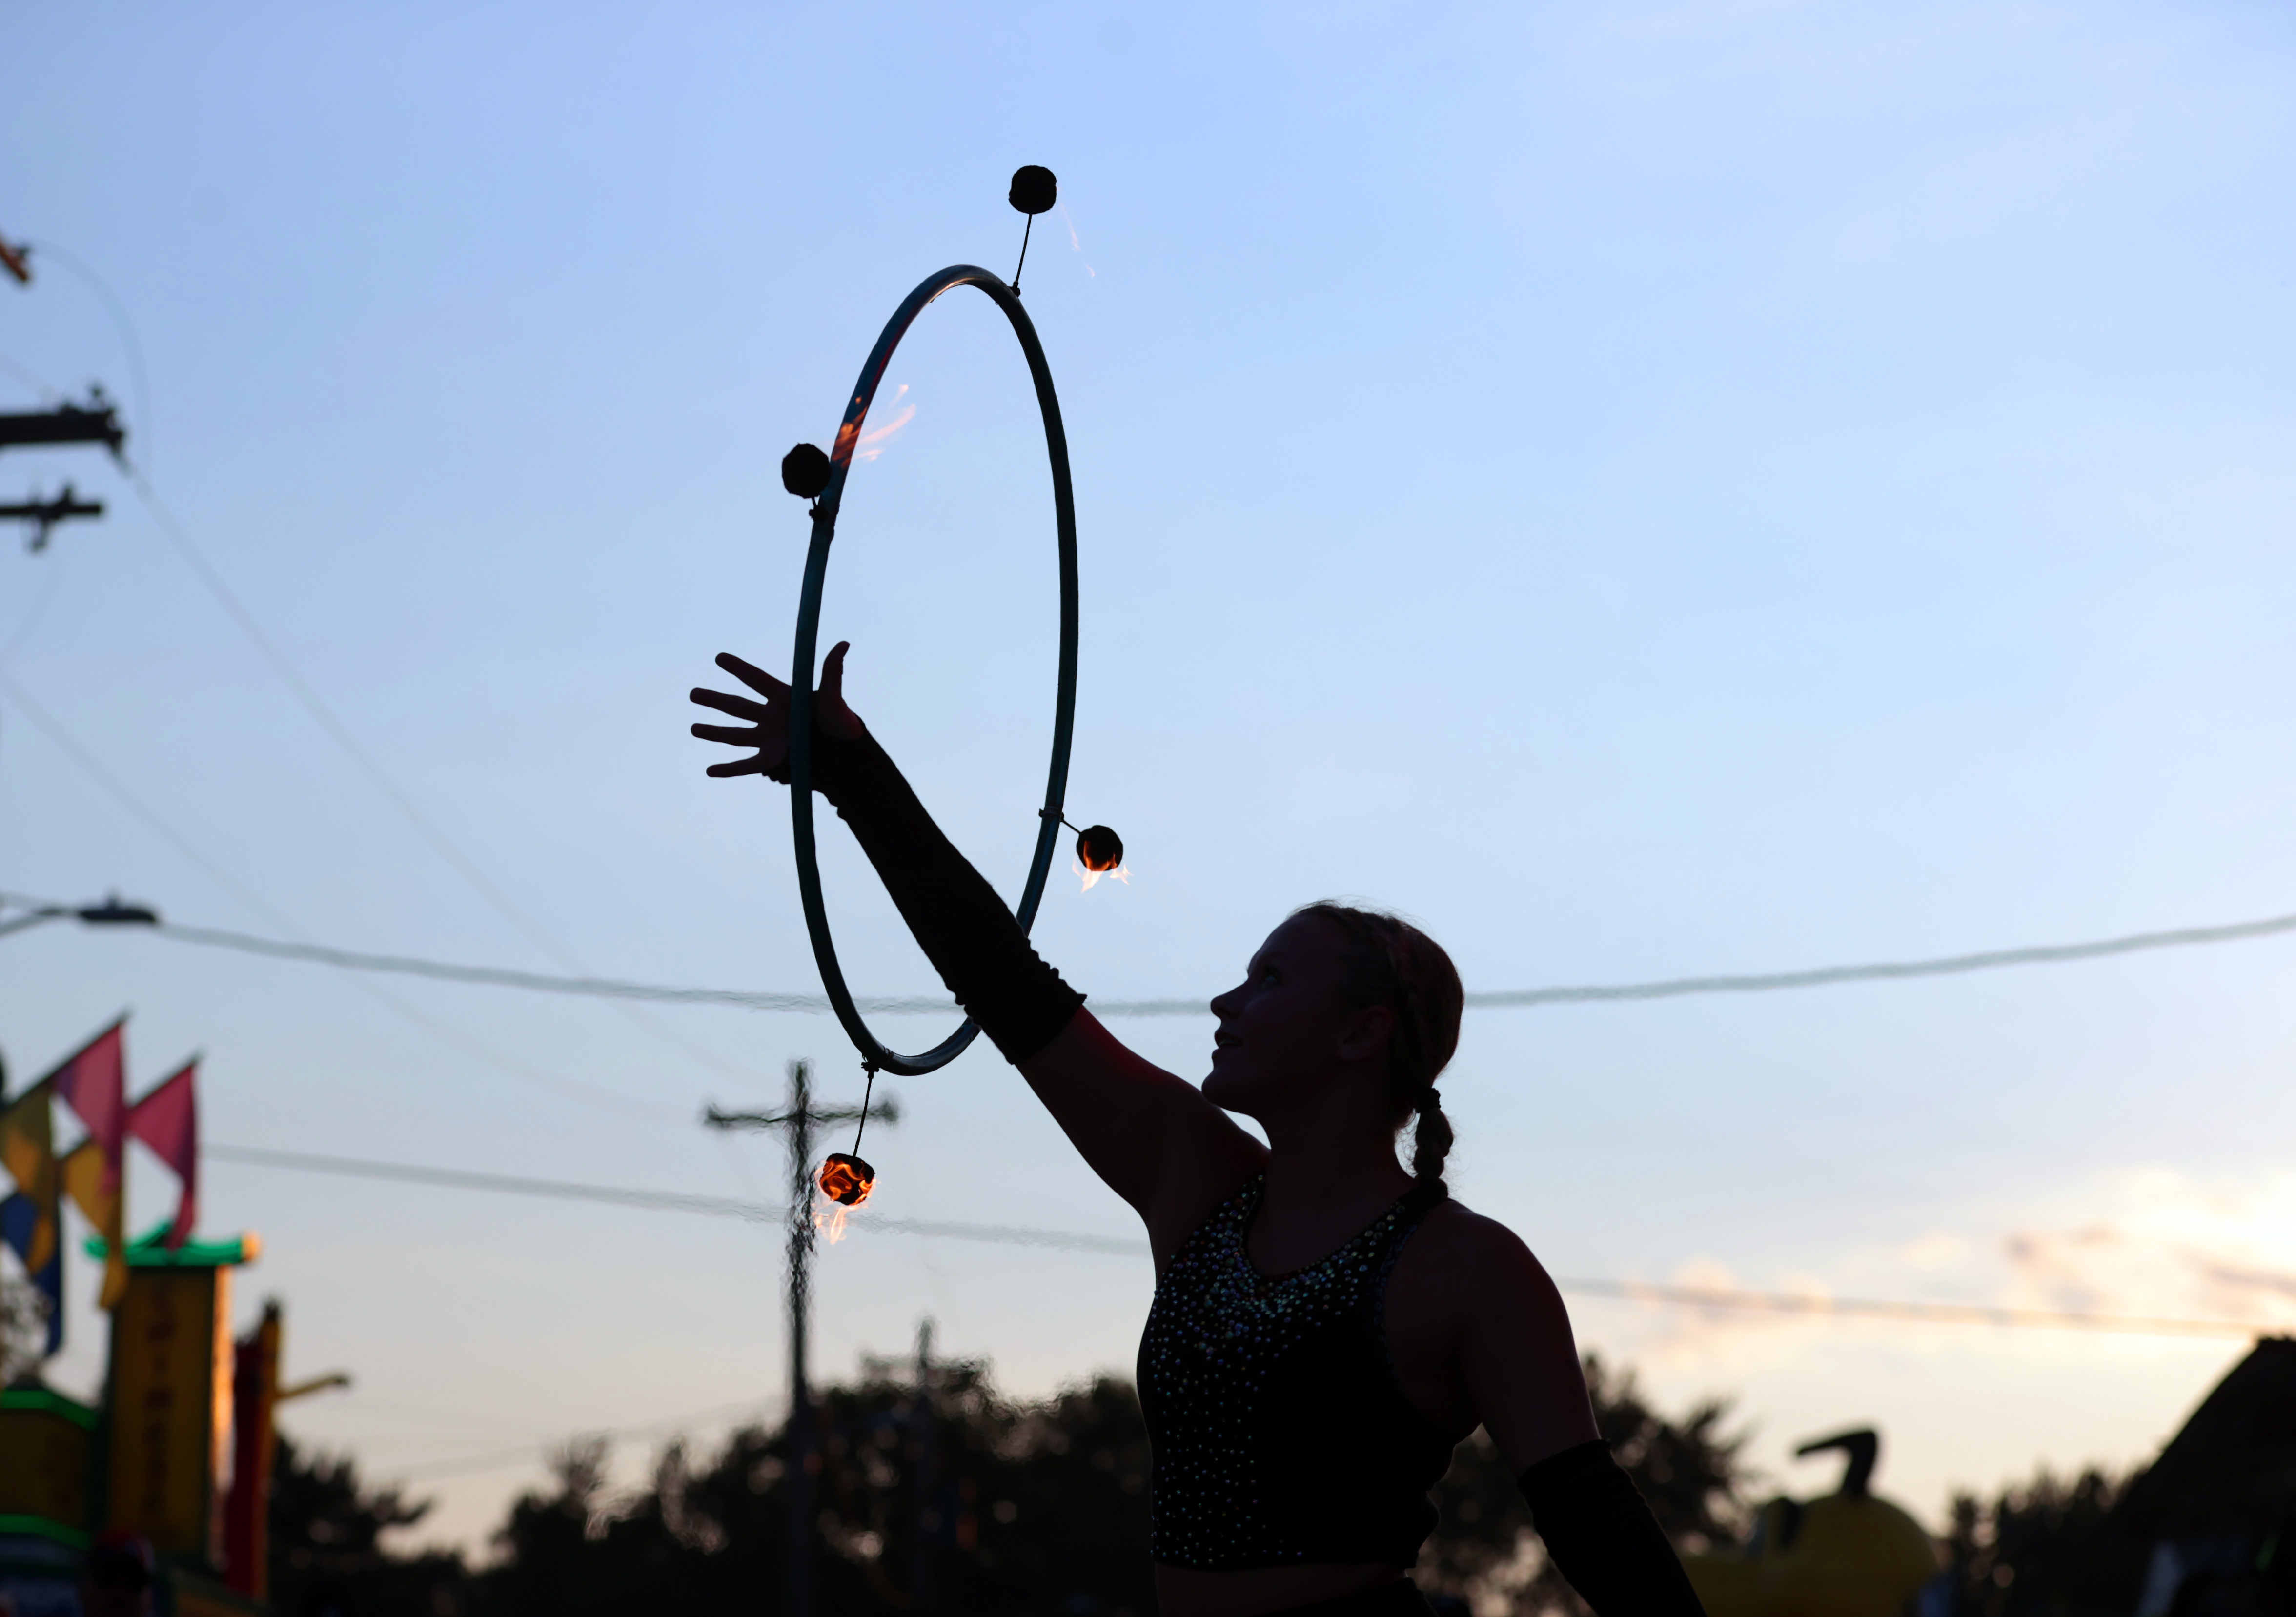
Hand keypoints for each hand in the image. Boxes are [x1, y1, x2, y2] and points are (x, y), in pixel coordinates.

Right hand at [688, 641, 862, 778]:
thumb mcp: (833, 697)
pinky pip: (746, 764)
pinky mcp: (773, 759)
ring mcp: (770, 738)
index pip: (755, 679)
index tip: (719, 657)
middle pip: (736, 707)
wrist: (846, 754)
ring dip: (714, 733)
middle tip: (693, 694)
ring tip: (693, 729)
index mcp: (784, 697)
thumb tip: (843, 644)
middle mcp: (772, 716)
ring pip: (735, 735)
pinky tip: (710, 771)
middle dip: (714, 700)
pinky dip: (728, 769)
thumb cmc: (841, 722)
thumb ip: (832, 672)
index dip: (738, 668)